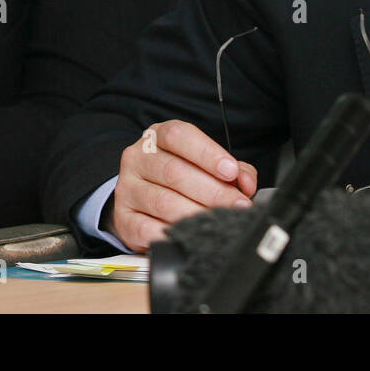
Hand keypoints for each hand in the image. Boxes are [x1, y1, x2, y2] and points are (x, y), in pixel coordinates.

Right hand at [110, 120, 256, 252]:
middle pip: (174, 172)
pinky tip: (190, 234)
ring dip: (197, 213)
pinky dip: (173, 233)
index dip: (207, 153)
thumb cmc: (178, 176)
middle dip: (212, 190)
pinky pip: (148, 229)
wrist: (141, 197)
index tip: (231, 171)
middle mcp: (138, 158)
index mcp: (157, 137)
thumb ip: (230, 168)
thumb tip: (245, 181)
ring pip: (163, 201)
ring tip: (220, 220)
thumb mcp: (203, 163)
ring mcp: (127, 188)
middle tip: (237, 204)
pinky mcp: (124, 218)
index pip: (179, 136)